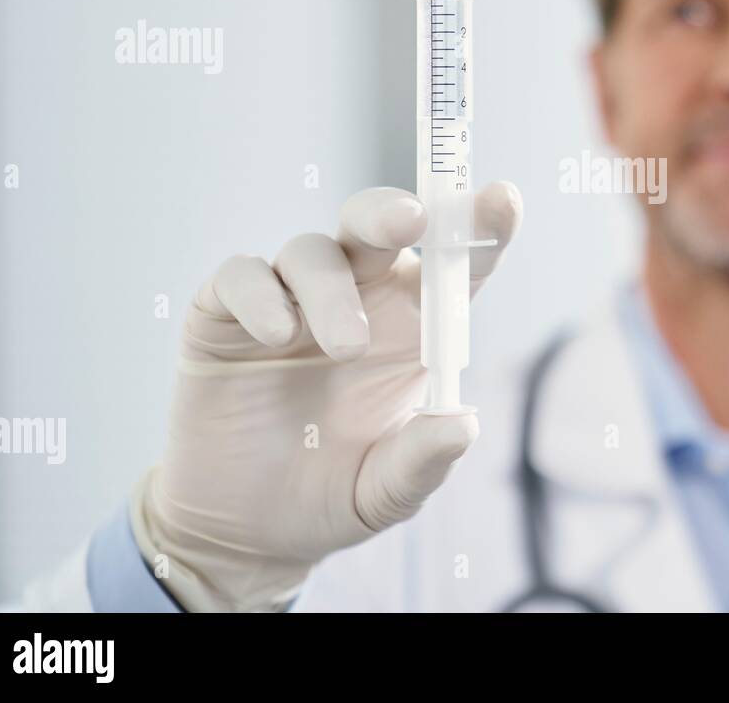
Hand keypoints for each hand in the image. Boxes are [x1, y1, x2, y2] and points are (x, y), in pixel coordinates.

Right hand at [130, 182, 521, 611]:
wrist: (245, 529)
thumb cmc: (331, 494)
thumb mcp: (386, 493)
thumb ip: (421, 462)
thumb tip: (462, 424)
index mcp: (412, 328)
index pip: (454, 265)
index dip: (481, 228)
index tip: (504, 199)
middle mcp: (356, 300)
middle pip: (378, 225)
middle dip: (394, 211)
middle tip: (411, 220)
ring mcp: (290, 302)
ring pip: (312, 250)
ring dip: (332, 288)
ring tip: (345, 347)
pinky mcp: (225, 316)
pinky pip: (241, 276)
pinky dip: (260, 294)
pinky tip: (276, 335)